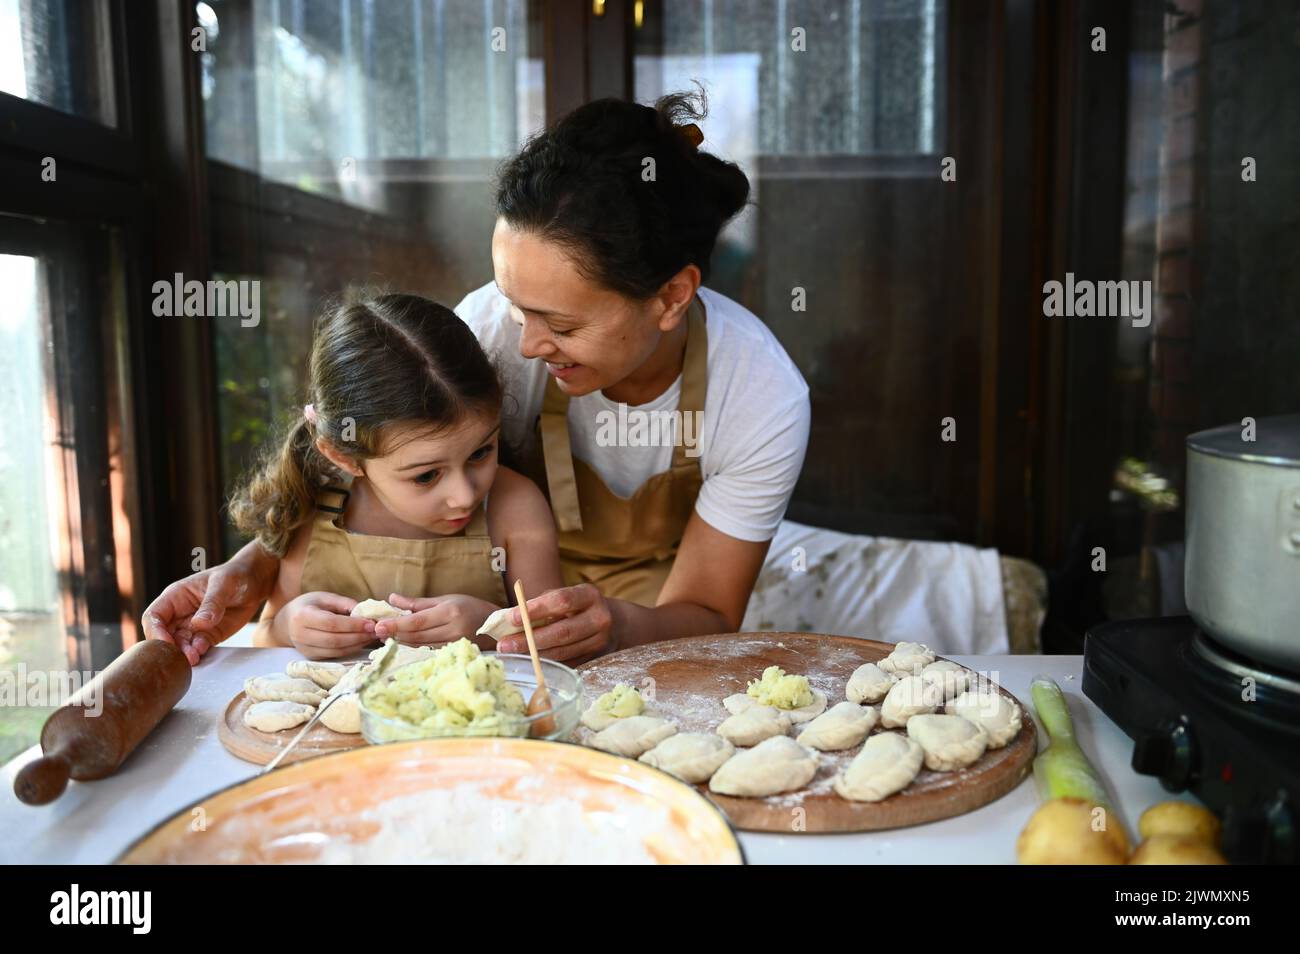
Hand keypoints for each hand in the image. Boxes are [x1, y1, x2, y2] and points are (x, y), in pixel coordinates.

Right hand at [143, 545, 277, 664]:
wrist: (255, 583)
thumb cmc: (235, 575)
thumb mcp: (224, 584)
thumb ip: (212, 603)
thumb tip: (198, 623)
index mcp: (176, 596)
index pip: (153, 616)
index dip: (155, 631)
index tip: (167, 643)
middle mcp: (180, 613)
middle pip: (163, 635)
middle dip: (170, 648)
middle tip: (182, 656)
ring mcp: (192, 627)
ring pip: (179, 645)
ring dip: (184, 654)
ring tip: (194, 658)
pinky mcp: (207, 637)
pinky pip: (197, 649)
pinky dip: (197, 654)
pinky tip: (202, 655)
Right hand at [282, 592, 377, 658]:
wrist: (286, 623)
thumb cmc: (308, 606)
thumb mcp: (324, 597)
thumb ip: (344, 603)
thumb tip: (365, 611)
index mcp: (302, 616)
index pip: (331, 623)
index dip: (353, 625)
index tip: (371, 623)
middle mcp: (301, 635)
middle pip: (334, 640)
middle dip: (358, 636)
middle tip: (376, 631)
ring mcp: (305, 649)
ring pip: (336, 650)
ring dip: (357, 645)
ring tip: (372, 637)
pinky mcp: (311, 657)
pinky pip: (334, 655)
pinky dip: (350, 650)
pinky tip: (361, 642)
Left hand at [378, 593, 496, 646]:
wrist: (494, 624)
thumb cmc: (470, 607)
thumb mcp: (445, 599)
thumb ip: (418, 602)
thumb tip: (392, 598)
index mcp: (449, 612)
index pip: (417, 621)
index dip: (397, 624)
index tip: (379, 626)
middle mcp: (453, 629)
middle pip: (417, 636)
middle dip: (396, 634)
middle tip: (377, 632)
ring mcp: (455, 643)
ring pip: (421, 646)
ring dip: (402, 643)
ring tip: (386, 638)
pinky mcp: (455, 653)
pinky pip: (429, 652)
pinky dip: (414, 649)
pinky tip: (404, 645)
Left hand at [495, 583, 611, 662]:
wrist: (610, 621)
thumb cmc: (577, 605)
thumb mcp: (565, 595)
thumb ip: (542, 603)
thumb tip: (509, 618)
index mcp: (590, 595)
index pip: (562, 601)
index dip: (536, 609)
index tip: (511, 617)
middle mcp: (599, 618)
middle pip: (562, 631)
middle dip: (530, 639)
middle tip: (504, 644)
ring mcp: (599, 641)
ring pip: (563, 651)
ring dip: (534, 654)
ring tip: (511, 652)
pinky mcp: (595, 658)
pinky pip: (566, 662)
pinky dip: (545, 662)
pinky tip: (528, 659)